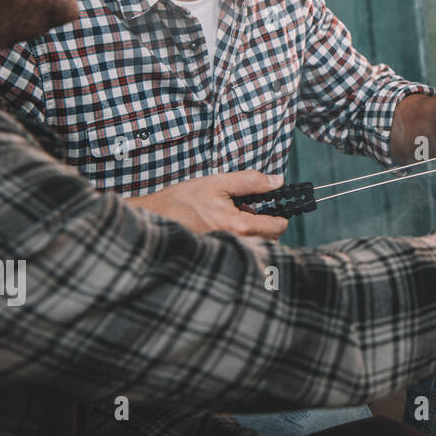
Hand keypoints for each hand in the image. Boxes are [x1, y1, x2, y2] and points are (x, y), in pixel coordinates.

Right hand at [126, 171, 289, 238]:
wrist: (154, 216)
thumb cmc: (184, 199)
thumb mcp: (218, 182)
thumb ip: (250, 181)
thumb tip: (277, 182)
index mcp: (237, 225)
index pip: (276, 229)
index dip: (281, 217)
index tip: (277, 209)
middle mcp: (233, 243)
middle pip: (268, 240)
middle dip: (266, 225)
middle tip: (249, 209)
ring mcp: (225, 251)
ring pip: (254, 245)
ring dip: (253, 231)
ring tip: (234, 215)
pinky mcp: (217, 254)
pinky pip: (239, 248)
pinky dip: (240, 237)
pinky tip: (225, 224)